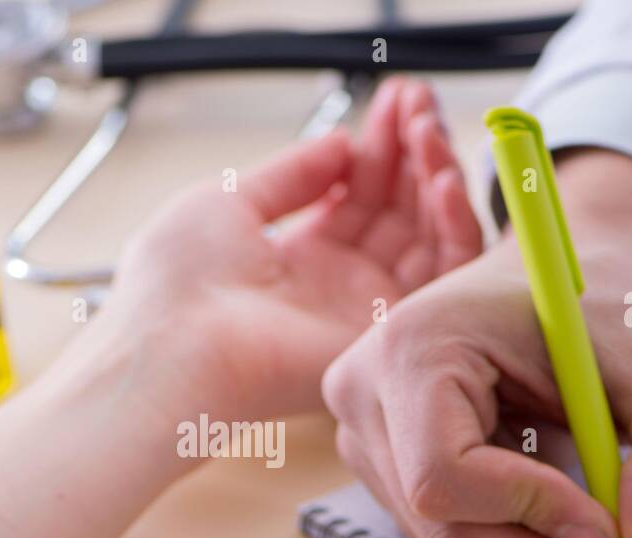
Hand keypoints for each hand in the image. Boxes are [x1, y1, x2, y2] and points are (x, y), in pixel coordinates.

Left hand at [84, 77, 482, 424]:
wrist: (176, 344)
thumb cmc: (179, 279)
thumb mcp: (231, 200)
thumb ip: (291, 173)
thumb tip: (341, 142)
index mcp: (297, 258)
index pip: (359, 195)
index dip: (380, 146)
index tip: (396, 100)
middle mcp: (337, 285)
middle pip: (398, 211)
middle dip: (413, 152)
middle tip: (420, 102)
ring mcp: (365, 311)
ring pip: (428, 238)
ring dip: (437, 178)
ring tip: (429, 129)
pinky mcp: (389, 333)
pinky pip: (442, 277)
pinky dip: (455, 227)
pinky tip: (444, 180)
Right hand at [321, 149, 631, 537]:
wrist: (557, 285)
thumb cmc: (596, 307)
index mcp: (412, 349)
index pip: (444, 474)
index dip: (532, 512)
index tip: (613, 527)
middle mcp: (365, 402)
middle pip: (448, 535)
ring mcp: (366, 445)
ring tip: (624, 525)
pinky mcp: (388, 478)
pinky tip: (574, 513)